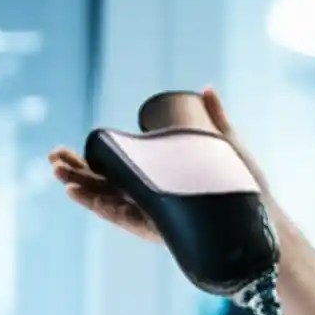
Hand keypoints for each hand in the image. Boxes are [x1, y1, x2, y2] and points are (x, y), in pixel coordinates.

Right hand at [48, 87, 270, 241]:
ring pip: (106, 201)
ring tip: (56, 172)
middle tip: (52, 157)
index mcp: (158, 182)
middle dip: (75, 171)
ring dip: (79, 185)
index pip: (115, 171)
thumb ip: (216, 118)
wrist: (262, 220)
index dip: (88, 160)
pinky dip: (96, 205)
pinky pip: (121, 217)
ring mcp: (152, 214)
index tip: (66, 147)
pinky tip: (75, 193)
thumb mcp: (228, 146)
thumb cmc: (247, 190)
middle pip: (104, 186)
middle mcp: (151, 200)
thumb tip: (206, 87)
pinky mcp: (156, 227)